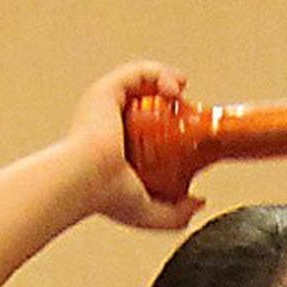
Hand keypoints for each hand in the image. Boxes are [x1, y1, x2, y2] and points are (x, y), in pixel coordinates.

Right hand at [69, 59, 195, 230]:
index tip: (190, 126)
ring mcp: (107, 106)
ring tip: (182, 93)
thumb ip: (176, 214)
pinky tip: (176, 87)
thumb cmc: (107, 196)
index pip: (145, 129)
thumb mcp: (149, 212)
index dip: (171, 123)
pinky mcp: (106, 91)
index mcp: (116, 149)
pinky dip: (159, 73)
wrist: (88, 180)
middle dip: (171, 100)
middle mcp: (110, 124)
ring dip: (167, 81)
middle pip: (145, 102)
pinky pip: (136, 73)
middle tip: (188, 109)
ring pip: (141, 83)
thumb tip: (198, 201)